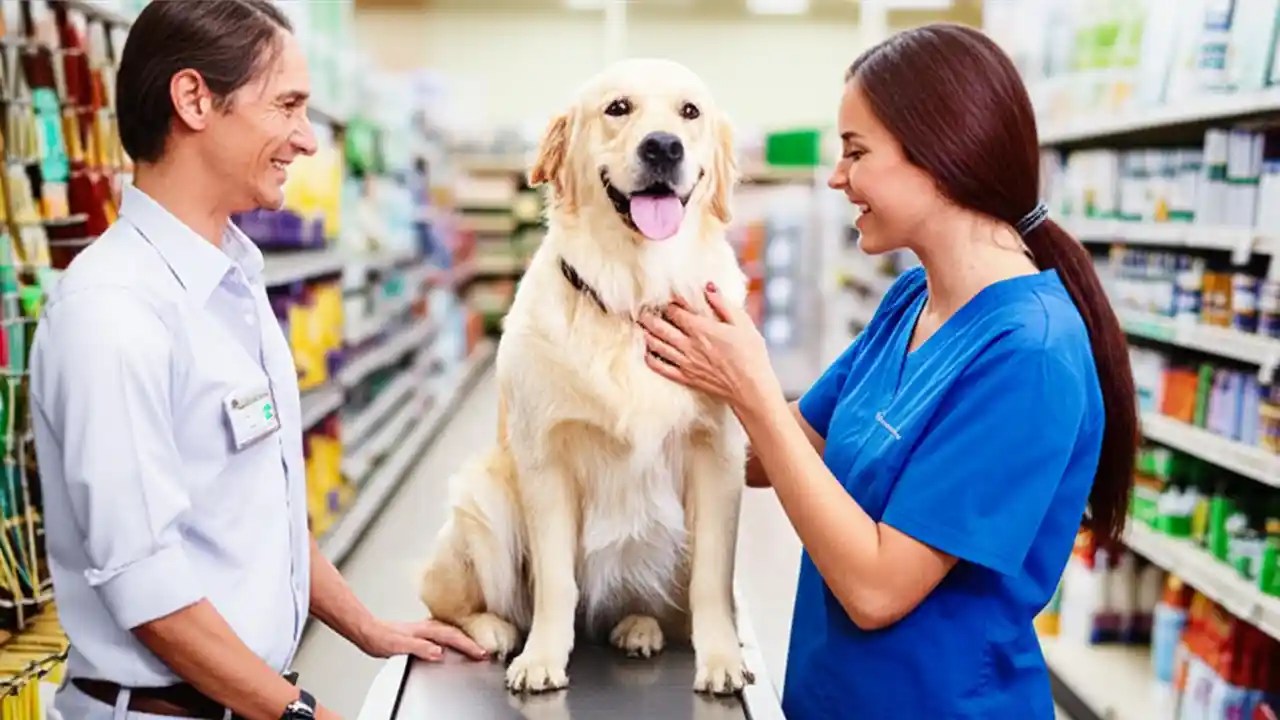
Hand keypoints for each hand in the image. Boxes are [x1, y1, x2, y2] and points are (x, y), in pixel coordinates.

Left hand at [356, 617, 488, 662]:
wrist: (368, 631)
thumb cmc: (381, 637)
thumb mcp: (399, 646)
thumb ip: (420, 648)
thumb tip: (439, 652)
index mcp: (426, 629)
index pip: (453, 637)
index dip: (469, 646)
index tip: (481, 653)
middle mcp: (428, 627)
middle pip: (456, 633)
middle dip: (472, 642)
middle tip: (485, 652)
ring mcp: (425, 629)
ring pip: (451, 632)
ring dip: (465, 640)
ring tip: (476, 648)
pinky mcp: (422, 632)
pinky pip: (444, 634)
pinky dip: (454, 639)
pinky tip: (454, 642)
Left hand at [637, 282, 781, 413]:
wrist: (751, 388)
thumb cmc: (751, 354)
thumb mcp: (742, 323)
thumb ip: (723, 304)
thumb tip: (708, 287)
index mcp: (702, 329)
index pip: (675, 312)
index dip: (667, 304)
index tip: (664, 299)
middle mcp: (689, 345)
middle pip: (660, 328)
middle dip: (649, 318)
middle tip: (642, 311)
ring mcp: (685, 362)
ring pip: (657, 346)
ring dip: (646, 335)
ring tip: (641, 327)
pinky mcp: (686, 378)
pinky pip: (661, 368)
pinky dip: (651, 360)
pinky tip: (647, 353)